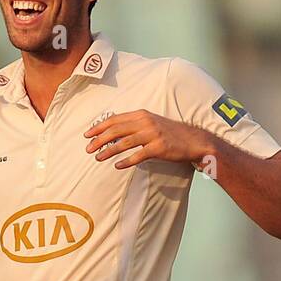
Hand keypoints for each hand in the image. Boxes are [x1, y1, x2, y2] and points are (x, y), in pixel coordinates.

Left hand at [84, 111, 212, 169]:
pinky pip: (138, 155)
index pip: (115, 119)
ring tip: (98, 158)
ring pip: (124, 142)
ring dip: (109, 151)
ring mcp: (152, 134)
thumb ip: (133, 126)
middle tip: (88, 149)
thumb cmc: (169, 134)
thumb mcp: (150, 124)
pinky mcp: (159, 147)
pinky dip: (126, 161)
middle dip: (99, 139)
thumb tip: (112, 134)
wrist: (193, 140)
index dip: (99, 127)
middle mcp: (146, 122)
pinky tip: (117, 166)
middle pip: (116, 130)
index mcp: (142, 114)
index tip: (87, 135)